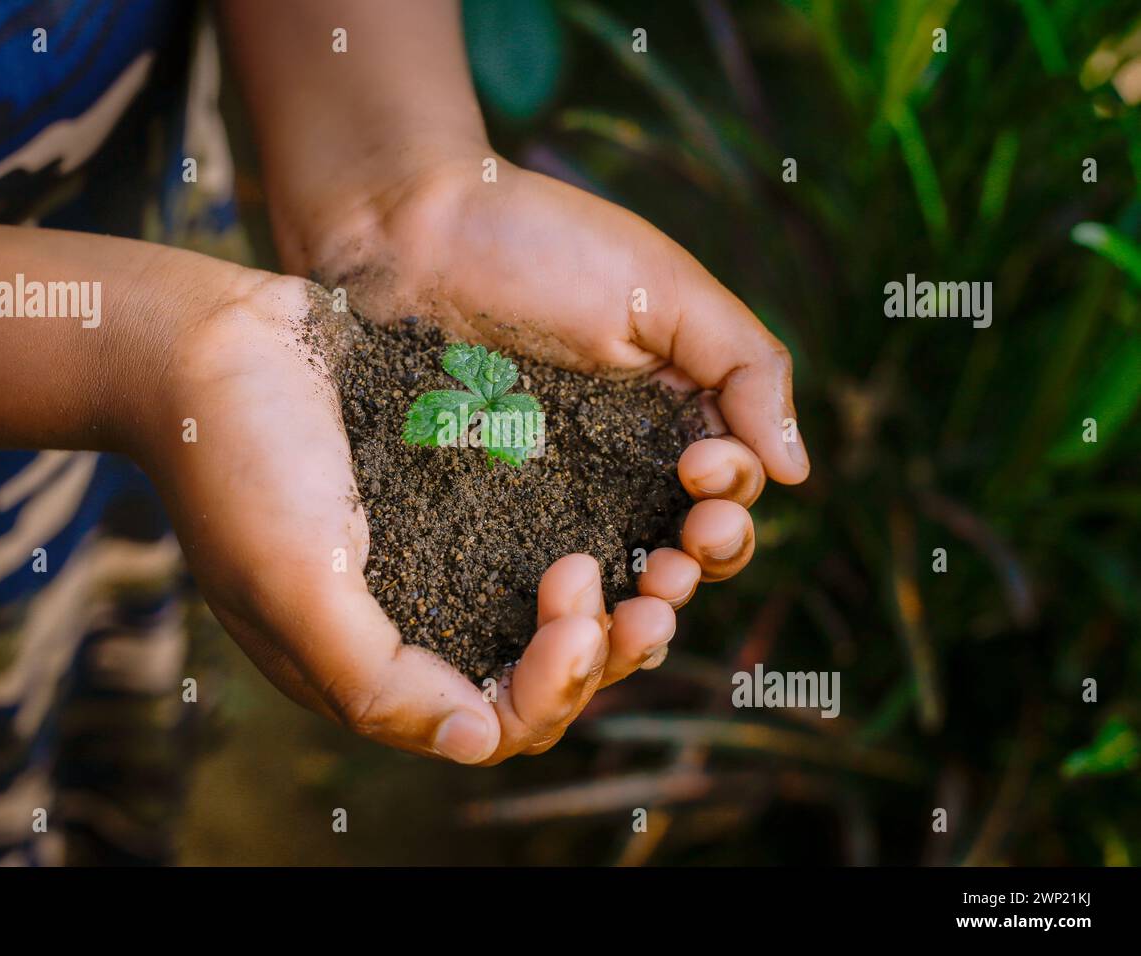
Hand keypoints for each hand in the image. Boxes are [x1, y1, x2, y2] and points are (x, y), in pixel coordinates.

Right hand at [137, 269, 674, 763]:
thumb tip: (475, 741)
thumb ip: (376, 678)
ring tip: (655, 561)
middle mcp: (416, 622)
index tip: (580, 607)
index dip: (554, 686)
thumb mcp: (293, 584)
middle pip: (537, 677)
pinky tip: (630, 507)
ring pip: (552, 616)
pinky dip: (594, 537)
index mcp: (371, 665)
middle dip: (600, 650)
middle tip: (639, 590)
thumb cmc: (239, 462)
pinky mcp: (459, 498)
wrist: (215, 341)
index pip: (493, 722)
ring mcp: (440, 558)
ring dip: (614, 605)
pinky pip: (542, 537)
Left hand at [277, 150, 808, 735]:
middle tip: (674, 563)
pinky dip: (553, 609)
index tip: (701, 471)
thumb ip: (745, 367)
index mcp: (670, 421)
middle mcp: (615, 472)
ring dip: (636, 608)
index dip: (729, 504)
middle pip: (675, 554)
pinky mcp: (477, 520)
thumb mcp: (664, 288)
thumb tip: (796, 473)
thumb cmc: (540, 243)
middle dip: (691, 568)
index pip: (725, 496)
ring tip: (634, 604)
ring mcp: (545, 502)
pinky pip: (522, 582)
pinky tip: (559, 609)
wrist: (407, 234)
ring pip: (607, 586)